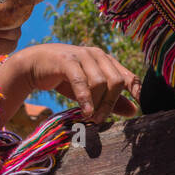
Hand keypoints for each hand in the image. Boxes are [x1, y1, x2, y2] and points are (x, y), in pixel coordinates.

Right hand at [4, 43, 140, 121]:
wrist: (34, 65)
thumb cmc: (65, 78)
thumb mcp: (90, 91)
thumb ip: (111, 100)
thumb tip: (134, 111)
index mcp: (107, 60)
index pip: (128, 76)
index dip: (136, 92)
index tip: (140, 108)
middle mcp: (98, 55)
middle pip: (116, 81)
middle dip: (111, 103)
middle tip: (101, 119)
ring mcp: (82, 55)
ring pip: (101, 82)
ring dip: (98, 103)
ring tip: (91, 117)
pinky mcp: (67, 60)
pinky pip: (81, 81)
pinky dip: (85, 98)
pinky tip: (85, 112)